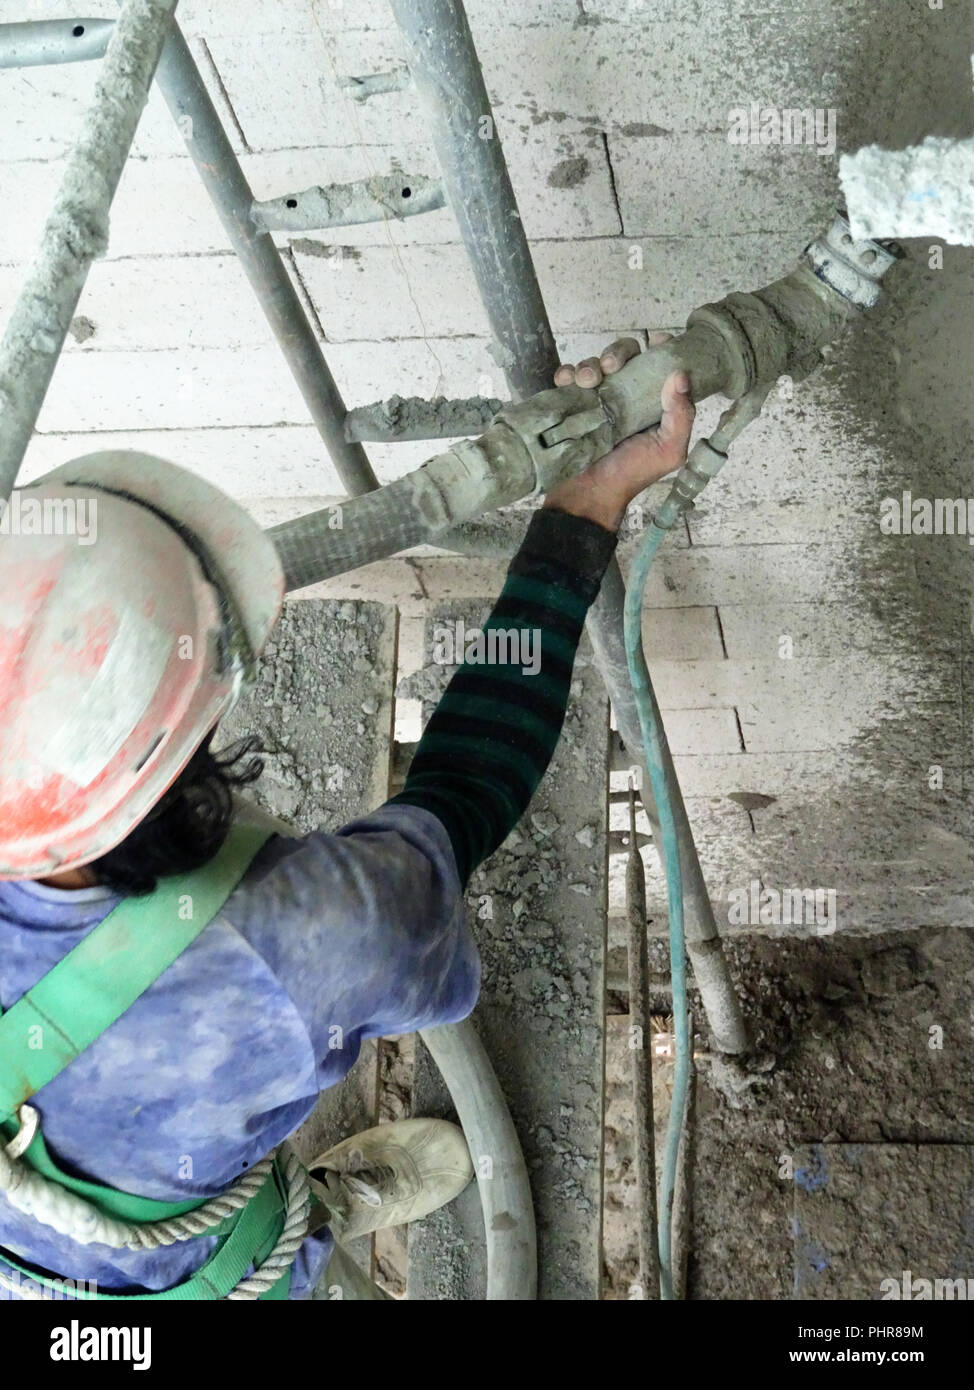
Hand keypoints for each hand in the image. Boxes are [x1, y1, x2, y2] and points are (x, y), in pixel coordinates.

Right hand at [543, 334, 693, 530]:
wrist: (587, 495)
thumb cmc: (630, 475)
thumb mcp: (668, 451)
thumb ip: (681, 416)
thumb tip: (680, 375)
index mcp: (654, 404)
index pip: (659, 364)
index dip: (659, 348)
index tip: (655, 341)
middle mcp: (628, 397)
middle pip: (625, 355)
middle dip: (617, 353)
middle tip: (611, 367)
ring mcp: (598, 400)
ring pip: (595, 363)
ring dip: (590, 365)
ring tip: (587, 382)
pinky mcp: (573, 404)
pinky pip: (569, 377)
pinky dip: (567, 373)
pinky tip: (567, 383)